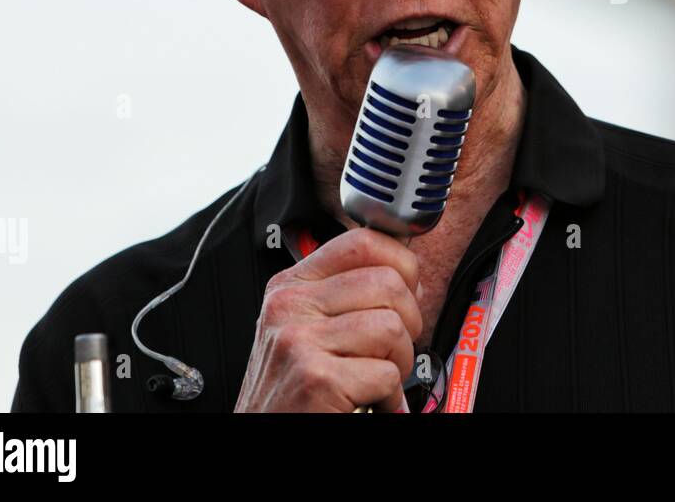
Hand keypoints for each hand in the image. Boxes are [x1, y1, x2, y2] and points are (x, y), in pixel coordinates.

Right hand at [234, 226, 421, 411]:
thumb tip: (407, 275)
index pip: (360, 243)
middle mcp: (290, 306)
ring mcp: (300, 340)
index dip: (401, 261)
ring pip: (392, 327)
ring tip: (377, 376)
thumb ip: (347, 295)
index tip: (408, 287)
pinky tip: (368, 400)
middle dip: (408, 320)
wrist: (265, 432)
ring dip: (400, 361)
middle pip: (387, 283)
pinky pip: (387, 373)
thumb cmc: (293, 389)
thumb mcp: (308, 327)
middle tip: (392, 349)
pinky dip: (389, 395)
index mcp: (291, 285)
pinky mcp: (316, 379)